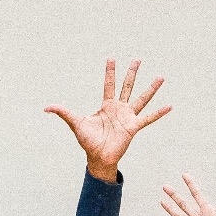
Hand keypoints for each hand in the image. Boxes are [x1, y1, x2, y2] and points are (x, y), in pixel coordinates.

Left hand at [47, 60, 169, 183]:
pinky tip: (169, 106)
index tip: (111, 58)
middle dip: (131, 72)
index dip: (110, 72)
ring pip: (141, 98)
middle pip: (127, 86)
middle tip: (138, 59)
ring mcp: (128, 117)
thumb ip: (63, 113)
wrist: (98, 157)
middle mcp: (119, 108)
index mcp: (106, 105)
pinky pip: (148, 118)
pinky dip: (158, 113)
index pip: (109, 84)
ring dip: (151, 88)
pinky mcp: (134, 127)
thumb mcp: (75, 123)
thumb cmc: (88, 141)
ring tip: (161, 77)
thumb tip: (46, 107)